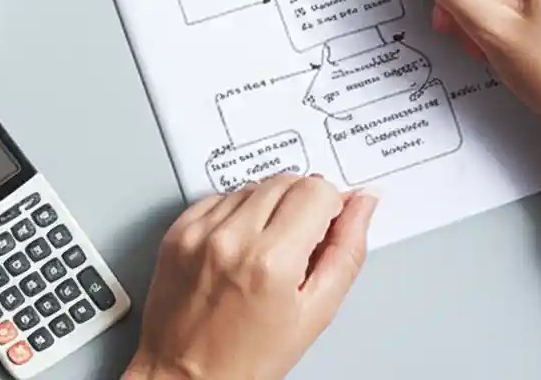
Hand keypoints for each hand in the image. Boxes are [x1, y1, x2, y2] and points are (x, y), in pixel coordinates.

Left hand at [123, 175, 379, 379]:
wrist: (184, 376)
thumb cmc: (248, 359)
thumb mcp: (315, 313)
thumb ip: (347, 251)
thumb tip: (362, 205)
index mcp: (271, 261)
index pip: (317, 190)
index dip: (330, 207)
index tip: (325, 229)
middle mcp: (232, 239)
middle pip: (287, 181)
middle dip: (302, 204)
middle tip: (297, 246)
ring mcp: (199, 232)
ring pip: (254, 186)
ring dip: (268, 207)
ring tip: (264, 253)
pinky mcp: (178, 231)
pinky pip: (219, 197)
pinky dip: (235, 214)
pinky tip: (238, 248)